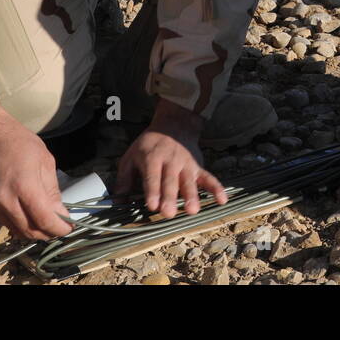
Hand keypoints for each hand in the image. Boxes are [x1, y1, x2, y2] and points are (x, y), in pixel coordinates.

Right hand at [0, 91, 71, 239]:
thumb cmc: (20, 144)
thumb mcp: (46, 163)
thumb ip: (52, 192)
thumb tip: (60, 215)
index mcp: (24, 186)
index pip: (44, 220)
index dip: (59, 229)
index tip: (69, 228)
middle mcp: (5, 200)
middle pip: (30, 231)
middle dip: (48, 233)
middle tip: (59, 227)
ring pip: (18, 231)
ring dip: (34, 231)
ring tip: (46, 221)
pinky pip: (7, 223)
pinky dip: (20, 223)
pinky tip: (29, 214)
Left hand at [115, 99, 227, 217]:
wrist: (174, 126)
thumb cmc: (149, 146)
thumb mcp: (130, 157)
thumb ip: (124, 180)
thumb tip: (117, 202)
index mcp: (152, 158)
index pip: (152, 177)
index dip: (152, 191)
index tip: (152, 206)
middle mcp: (171, 161)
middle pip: (170, 182)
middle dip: (170, 198)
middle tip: (169, 213)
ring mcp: (186, 165)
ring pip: (189, 182)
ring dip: (191, 196)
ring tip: (192, 211)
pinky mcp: (198, 167)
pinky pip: (209, 178)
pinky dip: (217, 188)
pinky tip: (222, 200)